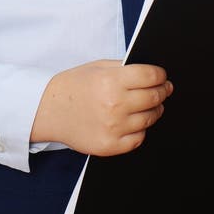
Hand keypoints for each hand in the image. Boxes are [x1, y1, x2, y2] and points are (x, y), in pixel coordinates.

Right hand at [31, 59, 172, 155]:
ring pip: (150, 118)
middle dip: (163, 91)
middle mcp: (114, 104)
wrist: (49, 110)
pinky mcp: (110, 146)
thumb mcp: (98, 67)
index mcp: (111, 81)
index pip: (150, 77)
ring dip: (155, 110)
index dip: (161, 75)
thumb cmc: (74, 86)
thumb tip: (151, 72)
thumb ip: (124, 67)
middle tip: (164, 89)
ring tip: (152, 105)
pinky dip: (141, 129)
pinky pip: (138, 138)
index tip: (162, 76)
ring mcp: (113, 127)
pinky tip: (136, 121)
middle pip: (154, 97)